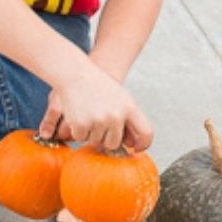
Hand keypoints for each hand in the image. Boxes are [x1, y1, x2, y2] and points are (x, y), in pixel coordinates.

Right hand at [38, 66, 153, 150]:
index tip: (136, 147)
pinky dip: (78, 130)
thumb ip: (129, 118)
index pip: (146, 132)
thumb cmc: (99, 86)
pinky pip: (81, 138)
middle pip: (114, 144)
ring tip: (89, 114)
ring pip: (96, 141)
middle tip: (99, 124)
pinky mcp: (82, 124)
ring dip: (90, 133)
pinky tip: (78, 115)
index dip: (143, 144)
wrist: (75, 74)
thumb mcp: (122, 98)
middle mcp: (116, 116)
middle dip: (106, 139)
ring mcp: (99, 120)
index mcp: (130, 108)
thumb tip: (131, 144)